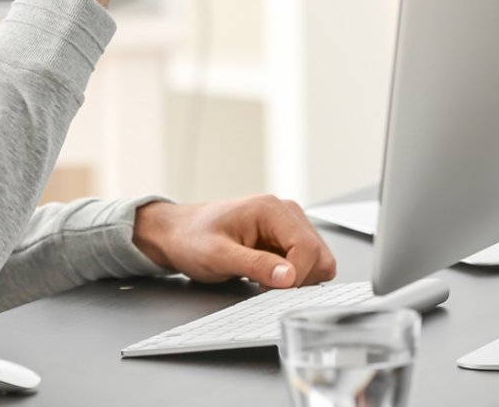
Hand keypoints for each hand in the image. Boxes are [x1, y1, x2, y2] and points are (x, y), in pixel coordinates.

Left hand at [131, 196, 337, 288]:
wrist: (177, 233)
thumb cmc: (191, 239)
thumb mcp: (217, 256)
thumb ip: (254, 265)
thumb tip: (289, 276)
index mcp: (271, 209)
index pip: (309, 248)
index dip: (295, 277)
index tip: (268, 288)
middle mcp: (285, 213)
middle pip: (320, 256)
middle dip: (299, 279)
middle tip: (265, 285)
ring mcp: (288, 225)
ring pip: (318, 262)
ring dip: (296, 279)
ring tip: (262, 279)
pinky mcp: (286, 238)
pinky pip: (307, 264)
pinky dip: (292, 277)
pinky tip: (266, 276)